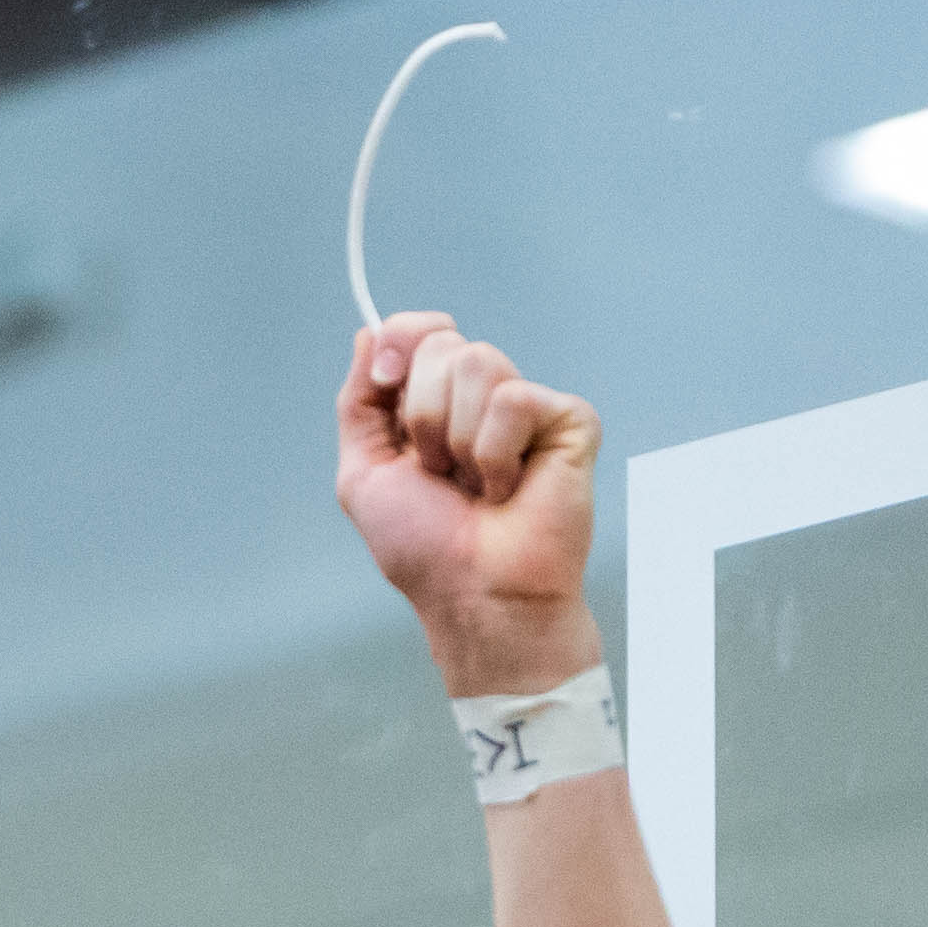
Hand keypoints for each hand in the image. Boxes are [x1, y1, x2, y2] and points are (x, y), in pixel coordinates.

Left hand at [335, 315, 601, 695]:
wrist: (475, 596)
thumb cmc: (426, 552)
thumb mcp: (364, 474)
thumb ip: (358, 402)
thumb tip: (370, 333)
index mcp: (438, 404)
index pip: (420, 330)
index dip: (400, 342)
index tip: (385, 380)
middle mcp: (482, 400)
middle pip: (442, 344)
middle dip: (424, 416)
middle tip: (443, 474)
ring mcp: (528, 408)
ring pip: (478, 364)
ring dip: (459, 441)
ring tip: (477, 487)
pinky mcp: (568, 420)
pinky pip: (514, 399)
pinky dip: (496, 455)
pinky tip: (510, 490)